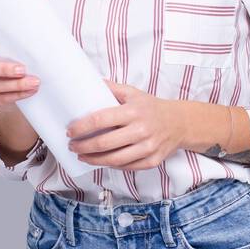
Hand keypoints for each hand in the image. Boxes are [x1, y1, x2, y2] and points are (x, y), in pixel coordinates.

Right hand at [0, 37, 40, 112]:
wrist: (21, 84)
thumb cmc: (18, 58)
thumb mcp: (17, 45)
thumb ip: (19, 36)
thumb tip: (40, 22)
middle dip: (2, 69)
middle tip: (21, 70)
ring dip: (14, 84)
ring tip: (33, 82)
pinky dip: (14, 96)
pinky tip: (28, 92)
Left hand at [66, 79, 187, 170]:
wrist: (179, 123)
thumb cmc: (151, 107)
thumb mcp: (133, 93)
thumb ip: (112, 88)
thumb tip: (88, 82)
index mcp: (133, 111)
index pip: (101, 119)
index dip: (82, 127)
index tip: (70, 130)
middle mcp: (141, 130)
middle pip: (104, 143)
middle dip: (83, 146)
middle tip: (72, 146)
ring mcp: (148, 147)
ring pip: (114, 159)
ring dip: (93, 159)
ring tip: (81, 156)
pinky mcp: (152, 161)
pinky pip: (127, 167)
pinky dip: (111, 165)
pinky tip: (101, 161)